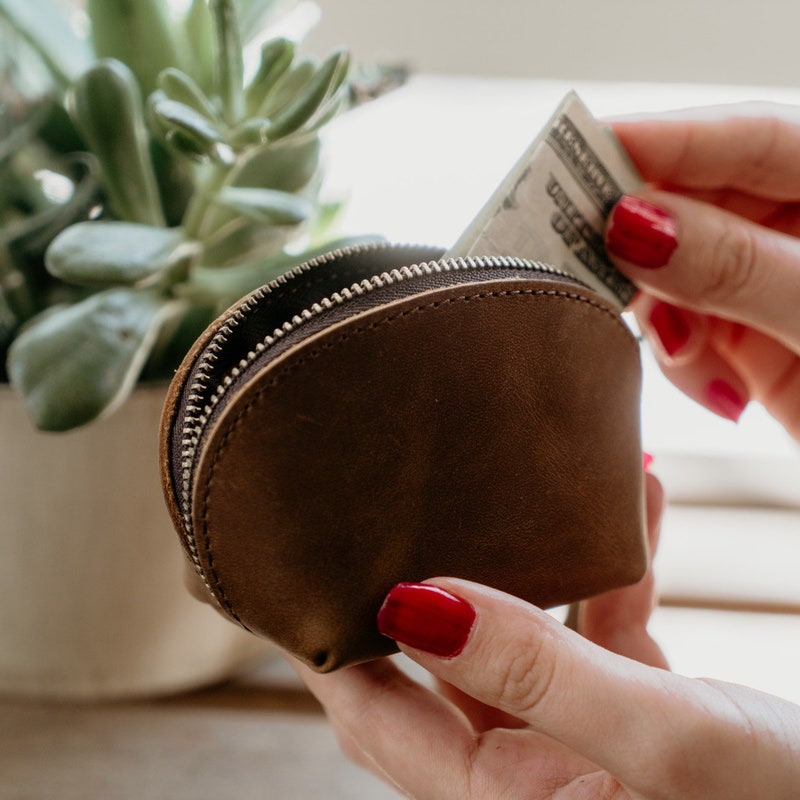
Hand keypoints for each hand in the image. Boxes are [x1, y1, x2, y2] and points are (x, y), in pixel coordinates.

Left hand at [294, 474, 799, 797]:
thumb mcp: (659, 739)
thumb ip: (535, 670)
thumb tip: (416, 601)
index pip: (376, 717)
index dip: (330, 645)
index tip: (303, 566)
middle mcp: (534, 774)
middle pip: (437, 669)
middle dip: (415, 587)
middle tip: (387, 506)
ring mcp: (585, 739)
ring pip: (525, 635)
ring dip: (534, 556)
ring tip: (520, 477)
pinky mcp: (641, 710)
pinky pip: (606, 626)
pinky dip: (617, 566)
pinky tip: (639, 494)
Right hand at [604, 104, 799, 440]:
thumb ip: (735, 267)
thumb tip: (636, 226)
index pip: (749, 139)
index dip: (664, 141)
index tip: (582, 151)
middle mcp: (798, 230)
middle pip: (693, 204)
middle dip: (644, 243)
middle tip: (587, 257)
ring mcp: (768, 284)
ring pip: (672, 275)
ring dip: (663, 318)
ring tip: (682, 350)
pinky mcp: (746, 337)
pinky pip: (681, 332)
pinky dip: (681, 363)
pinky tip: (717, 388)